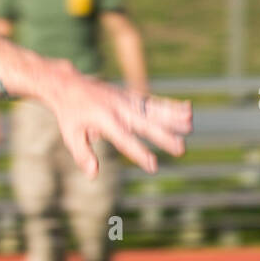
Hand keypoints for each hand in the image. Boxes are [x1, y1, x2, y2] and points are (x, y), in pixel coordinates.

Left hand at [45, 68, 191, 176]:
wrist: (69, 85)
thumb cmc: (70, 114)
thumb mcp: (70, 135)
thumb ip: (83, 154)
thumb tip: (94, 175)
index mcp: (103, 120)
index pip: (124, 139)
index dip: (138, 152)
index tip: (152, 166)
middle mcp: (118, 108)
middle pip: (144, 124)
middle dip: (163, 136)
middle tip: (181, 149)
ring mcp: (125, 100)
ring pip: (152, 109)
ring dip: (172, 117)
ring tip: (190, 126)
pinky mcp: (130, 95)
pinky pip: (152, 101)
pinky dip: (169, 105)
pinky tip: (187, 110)